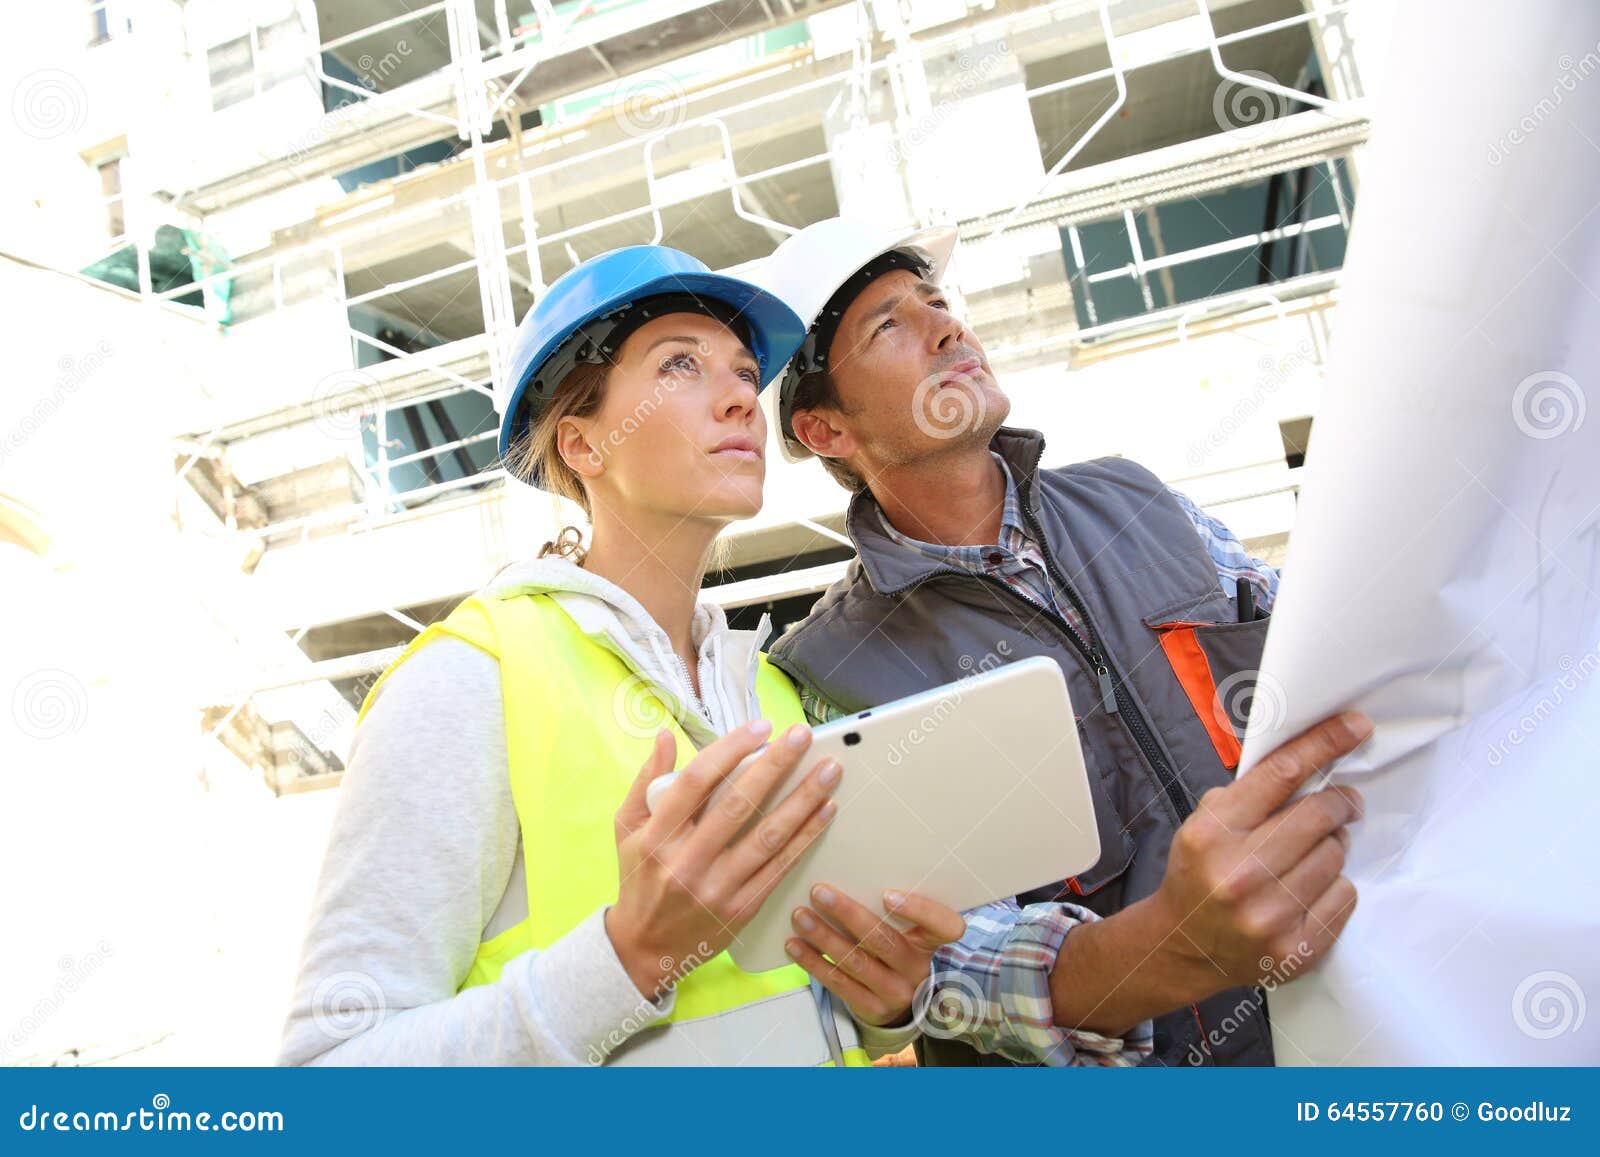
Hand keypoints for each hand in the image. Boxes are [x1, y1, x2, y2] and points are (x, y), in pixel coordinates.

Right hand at [606, 720, 841, 998]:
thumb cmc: (639, 878)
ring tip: (828, 770)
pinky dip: (806, 838)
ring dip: (803, 800)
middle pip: (738, 805)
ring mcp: (717, 888)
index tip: (759, 727)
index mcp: (657, 836)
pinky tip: (825, 812)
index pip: (696, 782)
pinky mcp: (742, 908)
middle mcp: (687, 862)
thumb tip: (666, 736)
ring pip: (767, 837)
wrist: (645, 947)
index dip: (730, 750)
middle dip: (775, 765)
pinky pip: (780, 868)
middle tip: (802, 735)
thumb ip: (646, 780)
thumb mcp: (628, 828)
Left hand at [784, 885, 965, 1027]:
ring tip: (800, 916)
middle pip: (884, 941)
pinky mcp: (871, 1008)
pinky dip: (813, 962)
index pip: (943, 926)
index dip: (919, 910)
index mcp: (929, 942)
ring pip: (856, 962)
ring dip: (824, 937)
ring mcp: (895, 992)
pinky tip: (794, 945)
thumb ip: (888, 911)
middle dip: (849, 915)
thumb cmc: (895, 950)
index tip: (888, 894)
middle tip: (819, 892)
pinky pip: (838, 983)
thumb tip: (844, 871)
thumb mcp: (905, 932)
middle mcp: (916, 968)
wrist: (899, 1003)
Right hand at [1150, 710, 1370, 991]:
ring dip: (1333, 846)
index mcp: (1212, 832)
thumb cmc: (1200, 873)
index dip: (1325, 743)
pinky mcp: (1294, 948)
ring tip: (1312, 853)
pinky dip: (1335, 886)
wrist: (1184, 946)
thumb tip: (1309, 762)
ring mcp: (1269, 915)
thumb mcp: (1204, 823)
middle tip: (1341, 803)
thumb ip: (1249, 795)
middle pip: (1319, 814)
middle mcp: (1239, 873)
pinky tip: (1310, 888)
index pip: (1281, 773)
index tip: (1356, 725)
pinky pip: (1344, 895)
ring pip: (1335, 855)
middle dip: (1339, 802)